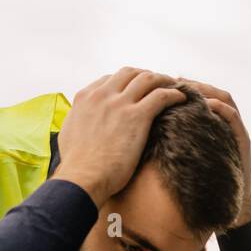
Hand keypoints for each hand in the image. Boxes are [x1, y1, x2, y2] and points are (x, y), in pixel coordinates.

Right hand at [55, 67, 187, 206]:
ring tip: (174, 87)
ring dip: (163, 81)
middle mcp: (102, 95)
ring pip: (148, 79)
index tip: (137, 89)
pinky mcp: (137, 117)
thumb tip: (80, 122)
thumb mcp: (69, 133)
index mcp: (85, 97)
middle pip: (130, 73)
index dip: (127, 81)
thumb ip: (77, 120)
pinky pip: (161, 96)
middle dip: (146, 76)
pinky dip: (174, 94)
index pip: (110, 79)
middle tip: (158, 84)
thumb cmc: (77, 165)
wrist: (83, 178)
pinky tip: (181, 99)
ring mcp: (120, 104)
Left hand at [177, 77, 250, 228]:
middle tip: (175, 80)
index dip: (183, 86)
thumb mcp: (183, 158)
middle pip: (211, 91)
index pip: (198, 95)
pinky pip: (233, 118)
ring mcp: (236, 131)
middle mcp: (225, 124)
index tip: (164, 83)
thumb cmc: (201, 185)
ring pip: (225, 99)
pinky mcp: (243, 141)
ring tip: (190, 89)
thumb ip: (171, 141)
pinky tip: (207, 106)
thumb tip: (140, 130)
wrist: (226, 208)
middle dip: (194, 84)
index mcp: (211, 125)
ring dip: (207, 91)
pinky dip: (221, 109)